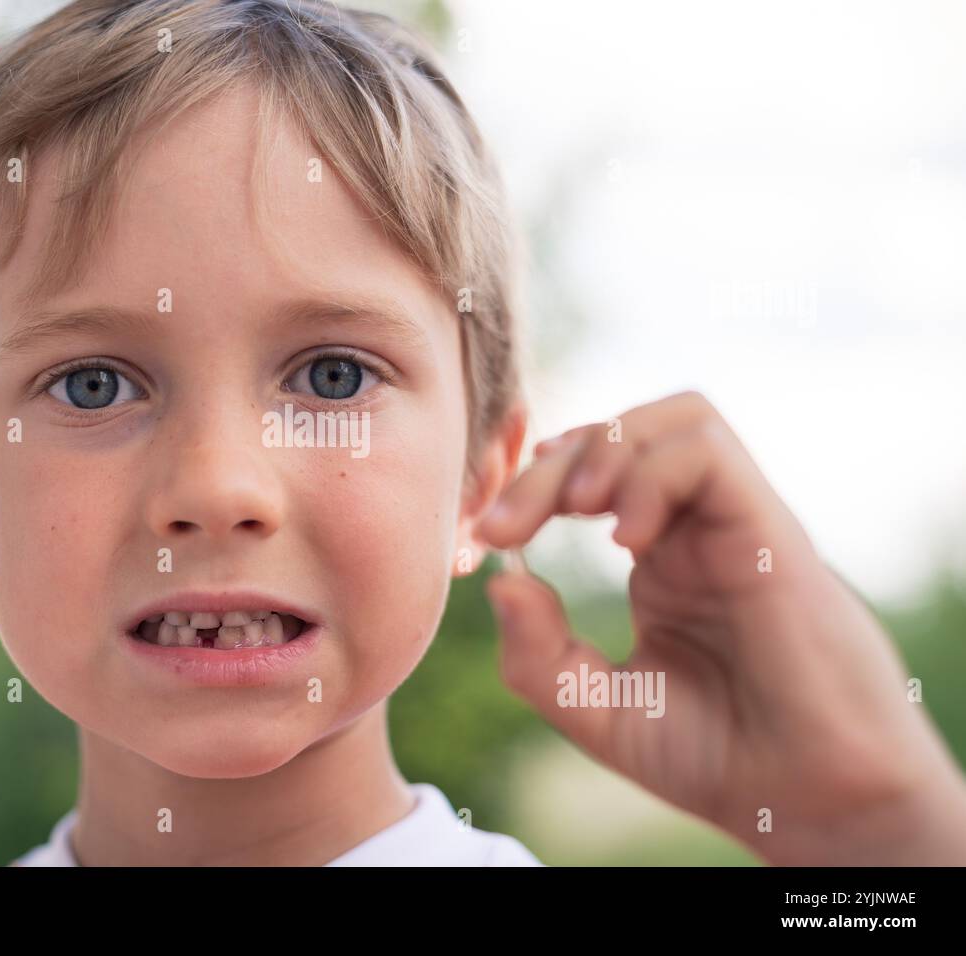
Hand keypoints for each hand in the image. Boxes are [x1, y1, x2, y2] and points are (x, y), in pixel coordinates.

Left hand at [476, 391, 965, 864]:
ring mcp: (733, 524)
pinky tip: (625, 540)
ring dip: (604, 448)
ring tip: (569, 512)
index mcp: (658, 559)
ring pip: (674, 418)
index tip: (482, 539)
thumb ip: (538, 655)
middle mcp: (695, 530)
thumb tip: (499, 581)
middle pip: (617, 436)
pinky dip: (652, 472)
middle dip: (543, 469)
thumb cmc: (718, 758)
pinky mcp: (767, 529)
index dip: (525, 488)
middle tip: (500, 529)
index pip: (588, 474)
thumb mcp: (595, 710)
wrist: (809, 803)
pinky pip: (708, 452)